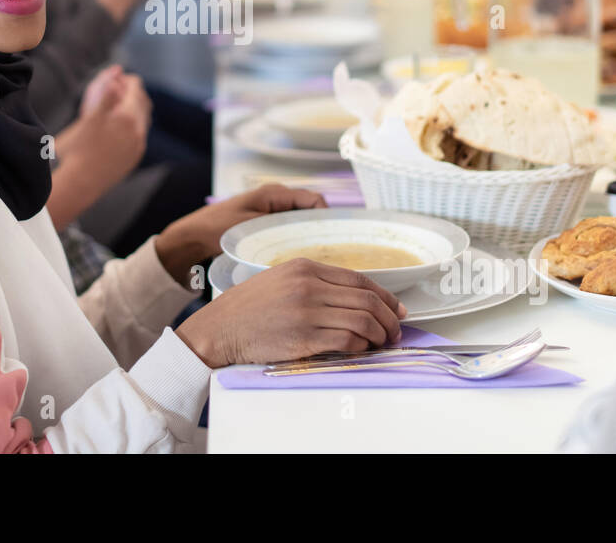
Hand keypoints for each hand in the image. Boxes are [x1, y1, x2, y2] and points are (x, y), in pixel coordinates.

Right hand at [46, 71, 151, 226]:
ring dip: (136, 109)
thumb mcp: (91, 117)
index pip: (136, 91)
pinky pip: (140, 136)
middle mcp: (138, 132)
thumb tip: (116, 73)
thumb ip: (106, 94)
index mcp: (128, 118)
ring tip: (123, 104)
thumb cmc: (81, 147)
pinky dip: (134, 125)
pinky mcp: (134, 158)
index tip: (123, 76)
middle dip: (135, 93)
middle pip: (143, 105)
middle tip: (124, 87)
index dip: (130, 81)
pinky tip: (124, 126)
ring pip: (143, 121)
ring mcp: (138, 147)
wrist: (82, 182)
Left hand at [153, 184, 327, 282]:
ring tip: (315, 259)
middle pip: (310, 211)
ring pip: (301, 221)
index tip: (332, 240)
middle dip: (320, 229)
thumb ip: (278, 228)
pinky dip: (296, 240)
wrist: (192, 237)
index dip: (326, 217)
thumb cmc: (217, 229)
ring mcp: (271, 210)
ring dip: (308, 236)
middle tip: (328, 254)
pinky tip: (296, 258)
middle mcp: (276, 198)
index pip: (313, 199)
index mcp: (274, 193)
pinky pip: (289, 229)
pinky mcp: (266, 223)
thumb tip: (308, 239)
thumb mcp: (250, 229)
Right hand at [175, 258, 407, 367]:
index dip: (385, 296)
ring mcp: (307, 311)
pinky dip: (361, 346)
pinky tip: (361, 350)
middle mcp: (309, 285)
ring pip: (362, 320)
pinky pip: (347, 340)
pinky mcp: (304, 338)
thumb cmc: (248, 307)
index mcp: (305, 267)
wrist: (219, 328)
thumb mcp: (281, 279)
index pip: (359, 279)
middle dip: (389, 318)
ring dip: (380, 334)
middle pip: (366, 300)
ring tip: (382, 343)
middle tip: (395, 330)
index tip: (396, 309)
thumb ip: (314, 282)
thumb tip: (352, 299)